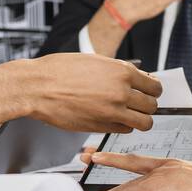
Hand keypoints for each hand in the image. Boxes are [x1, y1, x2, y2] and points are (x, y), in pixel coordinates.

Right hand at [17, 53, 160, 133]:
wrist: (37, 87)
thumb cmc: (60, 70)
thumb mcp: (95, 60)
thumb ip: (118, 70)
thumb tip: (136, 77)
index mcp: (122, 72)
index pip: (154, 86)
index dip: (152, 89)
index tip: (148, 91)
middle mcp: (121, 92)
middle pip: (152, 105)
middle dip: (147, 104)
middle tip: (139, 103)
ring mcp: (112, 112)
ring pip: (145, 122)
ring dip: (140, 119)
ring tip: (131, 114)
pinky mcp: (101, 127)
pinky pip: (125, 130)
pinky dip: (124, 126)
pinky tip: (114, 119)